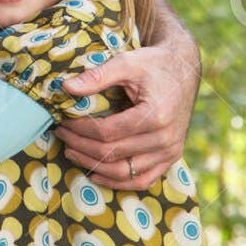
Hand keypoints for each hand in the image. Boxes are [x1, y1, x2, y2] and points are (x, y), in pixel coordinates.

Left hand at [56, 37, 200, 189]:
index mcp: (155, 115)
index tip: (63, 122)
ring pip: (124, 172)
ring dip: (94, 166)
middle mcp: (165, 138)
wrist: (184, 69)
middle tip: (61, 135)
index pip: (107, 132)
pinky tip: (96, 174)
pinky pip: (142, 180)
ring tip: (72, 152)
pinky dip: (117, 182)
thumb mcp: (126, 63)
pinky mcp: (172, 157)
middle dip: (81, 146)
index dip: (80, 130)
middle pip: (112, 153)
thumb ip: (96, 76)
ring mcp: (170, 151)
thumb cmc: (154, 64)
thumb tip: (65, 87)